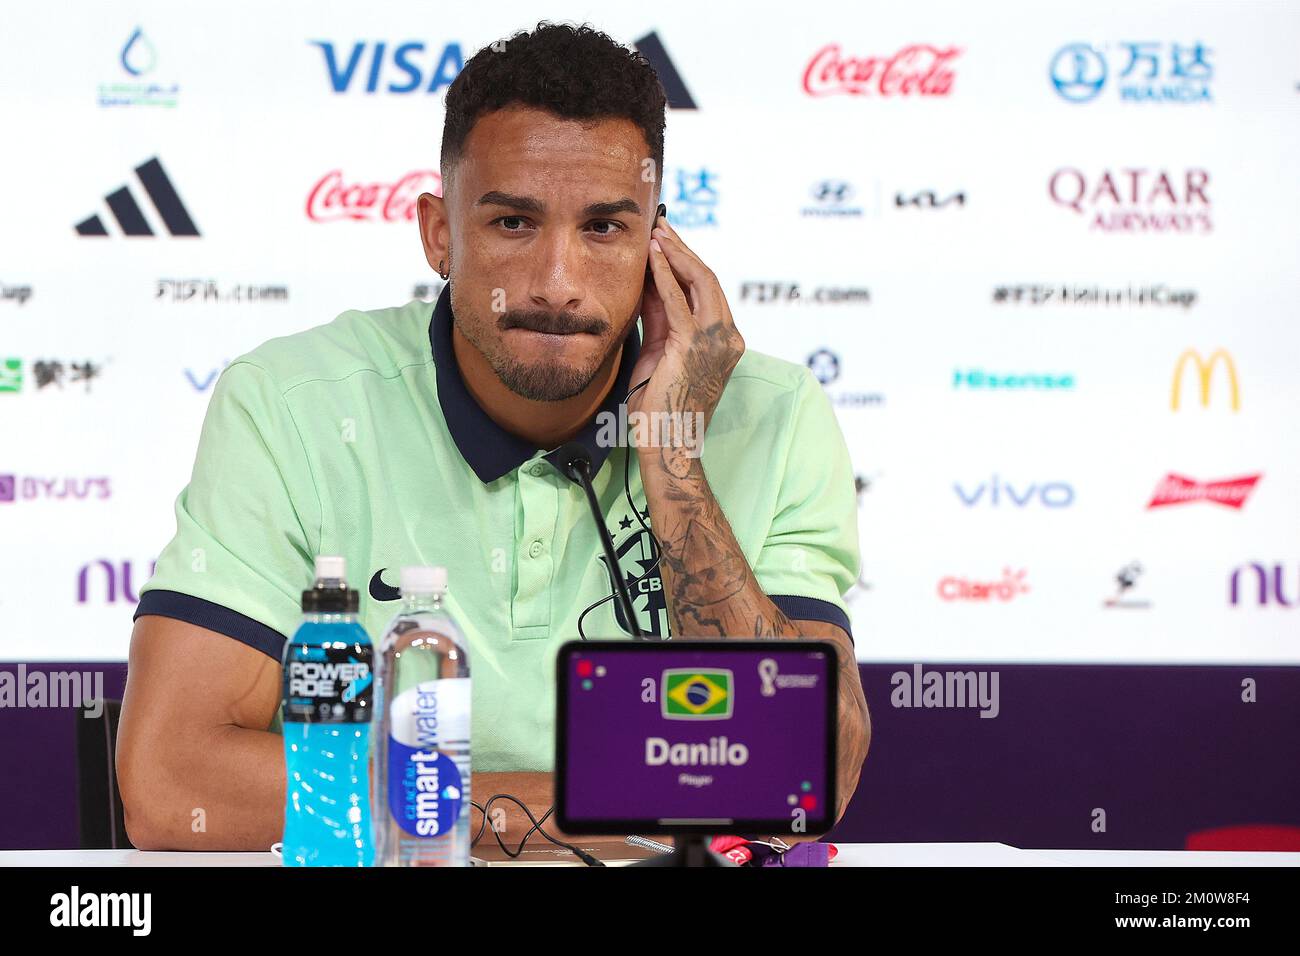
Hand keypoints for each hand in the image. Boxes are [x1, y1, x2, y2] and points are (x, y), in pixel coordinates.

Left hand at [629, 212, 744, 474]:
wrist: (666, 441)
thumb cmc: (659, 407)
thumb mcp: (659, 351)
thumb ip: (659, 317)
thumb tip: (648, 280)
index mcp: (724, 341)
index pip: (706, 291)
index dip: (685, 263)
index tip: (666, 240)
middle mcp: (727, 338)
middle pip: (708, 280)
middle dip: (683, 249)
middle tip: (662, 225)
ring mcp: (716, 341)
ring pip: (701, 282)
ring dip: (676, 253)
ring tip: (657, 232)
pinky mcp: (694, 345)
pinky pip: (678, 300)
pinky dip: (665, 274)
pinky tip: (652, 255)